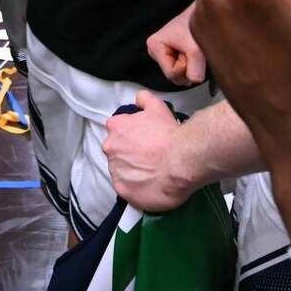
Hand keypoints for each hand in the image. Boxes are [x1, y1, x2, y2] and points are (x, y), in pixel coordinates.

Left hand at [105, 91, 194, 211]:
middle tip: (149, 157)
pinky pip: (126, 189)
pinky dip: (136, 188)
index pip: (116, 131)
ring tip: (152, 173)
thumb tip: (138, 99)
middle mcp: (109, 147)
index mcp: (115, 127)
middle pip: (116, 151)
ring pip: (121, 171)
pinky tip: (150, 186)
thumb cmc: (168, 132)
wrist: (180, 160)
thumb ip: (144, 100)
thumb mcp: (157, 106)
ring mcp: (115, 170)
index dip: (130, 137)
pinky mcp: (122, 190)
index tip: (144, 141)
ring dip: (132, 172)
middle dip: (129, 154)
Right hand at [146, 4, 205, 85]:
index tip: (189, 52)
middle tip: (192, 51)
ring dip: (191, 66)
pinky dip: (192, 63)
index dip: (184, 67)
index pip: (171, 73)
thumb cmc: (196, 24)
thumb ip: (195, 71)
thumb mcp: (196, 50)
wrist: (205, 13)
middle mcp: (156, 49)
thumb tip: (193, 81)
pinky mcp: (174, 53)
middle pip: (174, 76)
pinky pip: (183, 69)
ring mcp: (164, 52)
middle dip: (187, 67)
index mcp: (154, 46)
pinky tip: (193, 52)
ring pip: (179, 74)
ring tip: (193, 50)